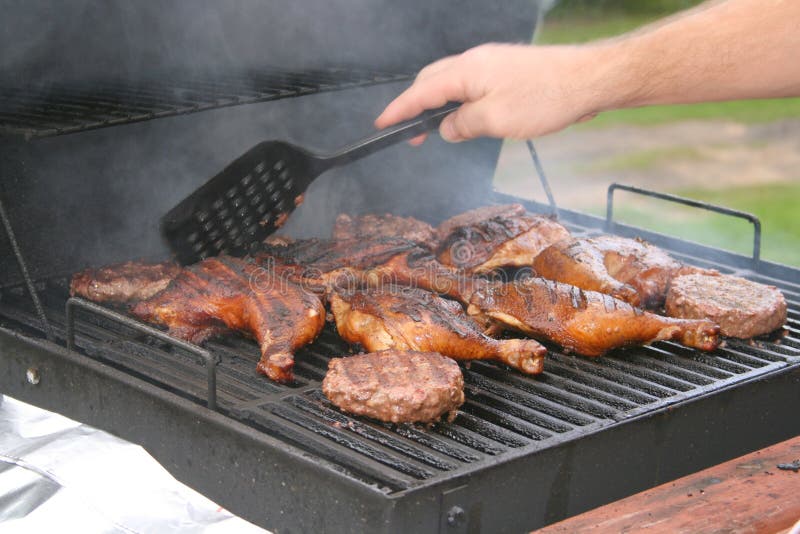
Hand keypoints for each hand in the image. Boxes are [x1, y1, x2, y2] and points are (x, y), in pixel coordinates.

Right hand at [375, 43, 604, 143]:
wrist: (587, 80)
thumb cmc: (545, 98)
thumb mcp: (495, 120)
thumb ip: (464, 125)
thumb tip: (447, 128)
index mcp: (467, 71)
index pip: (421, 91)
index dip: (399, 109)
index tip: (381, 124)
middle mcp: (475, 61)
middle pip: (432, 80)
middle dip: (415, 105)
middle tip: (408, 133)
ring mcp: (492, 63)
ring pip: (452, 82)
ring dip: (439, 104)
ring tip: (435, 129)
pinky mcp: (507, 70)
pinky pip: (472, 84)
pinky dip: (460, 100)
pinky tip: (467, 117)